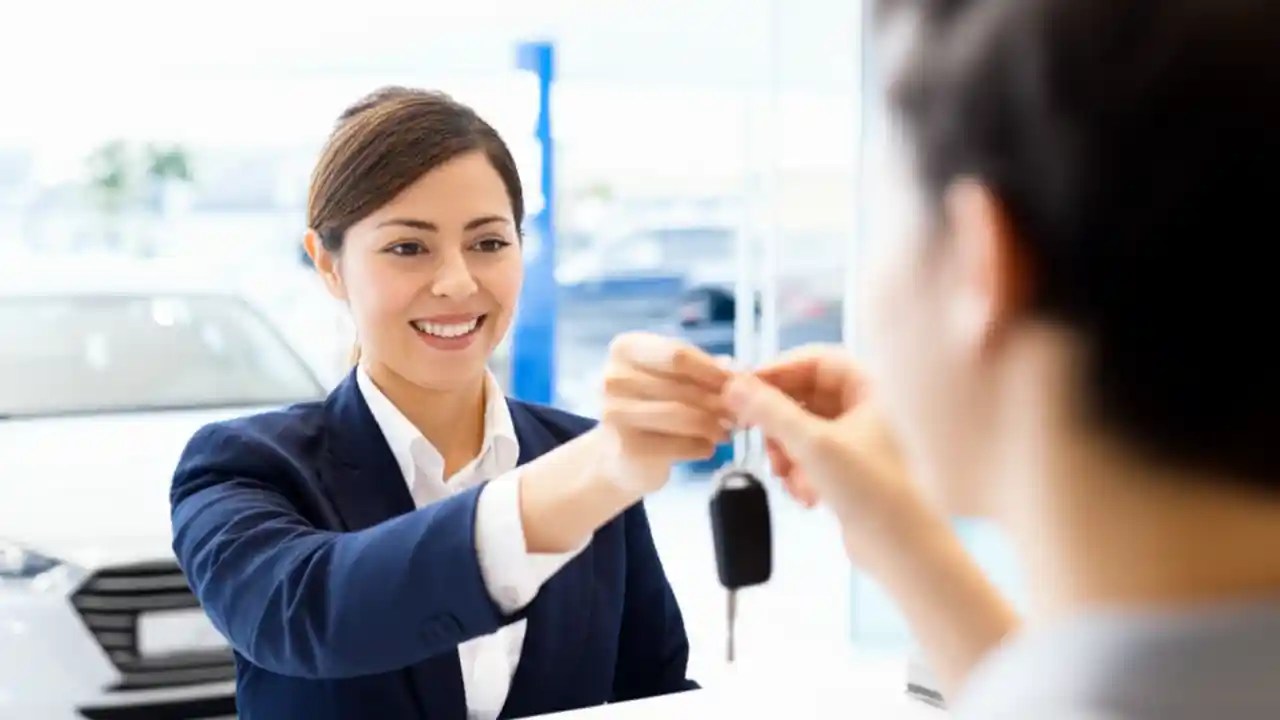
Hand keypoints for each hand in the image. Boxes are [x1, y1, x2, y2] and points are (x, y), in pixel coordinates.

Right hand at [598, 332, 731, 492]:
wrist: (620, 455)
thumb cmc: (653, 406)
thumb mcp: (674, 378)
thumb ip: (704, 370)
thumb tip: (739, 371)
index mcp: (625, 349)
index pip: (677, 355)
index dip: (713, 370)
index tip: (738, 383)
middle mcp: (613, 378)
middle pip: (683, 386)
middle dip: (719, 401)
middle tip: (743, 412)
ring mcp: (615, 414)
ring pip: (684, 416)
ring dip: (714, 425)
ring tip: (728, 430)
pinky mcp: (627, 448)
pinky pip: (680, 445)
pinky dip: (702, 446)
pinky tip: (708, 447)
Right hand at [725, 345, 942, 567]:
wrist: (900, 548)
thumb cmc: (867, 487)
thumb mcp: (812, 443)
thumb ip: (770, 411)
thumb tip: (733, 385)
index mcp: (867, 390)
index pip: (815, 361)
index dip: (780, 370)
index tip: (747, 387)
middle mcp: (861, 410)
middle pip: (803, 396)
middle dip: (778, 420)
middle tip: (754, 435)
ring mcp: (852, 442)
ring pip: (800, 430)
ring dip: (785, 452)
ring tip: (786, 475)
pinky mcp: (844, 471)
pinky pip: (807, 458)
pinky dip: (798, 473)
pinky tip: (805, 495)